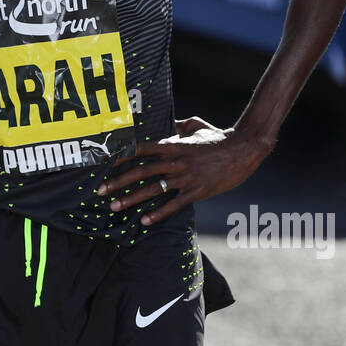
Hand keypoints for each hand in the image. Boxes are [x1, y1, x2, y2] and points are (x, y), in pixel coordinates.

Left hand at [94, 117, 273, 225]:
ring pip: (153, 189)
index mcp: (174, 144)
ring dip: (132, 199)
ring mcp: (186, 177)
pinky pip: (174, 205)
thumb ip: (179, 126)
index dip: (122, 156)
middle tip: (100, 190)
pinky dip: (159, 213)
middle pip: (141, 171)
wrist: (244, 149)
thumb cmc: (219, 136)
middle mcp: (176, 161)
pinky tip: (145, 221)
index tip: (105, 163)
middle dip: (118, 181)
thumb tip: (168, 125)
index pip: (142, 149)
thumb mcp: (196, 125)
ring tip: (114, 206)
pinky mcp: (197, 191)